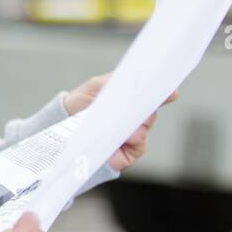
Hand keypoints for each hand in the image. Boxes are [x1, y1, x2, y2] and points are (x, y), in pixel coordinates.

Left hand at [62, 73, 177, 170]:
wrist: (60, 128)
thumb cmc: (79, 105)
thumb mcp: (96, 86)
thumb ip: (116, 81)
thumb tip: (139, 79)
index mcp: (129, 101)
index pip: (152, 96)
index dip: (163, 93)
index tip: (171, 90)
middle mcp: (133, 118)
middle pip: (151, 111)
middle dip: (150, 105)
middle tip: (146, 102)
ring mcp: (131, 135)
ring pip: (146, 126)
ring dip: (140, 121)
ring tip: (129, 118)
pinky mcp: (128, 152)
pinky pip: (140, 144)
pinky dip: (136, 137)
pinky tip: (129, 134)